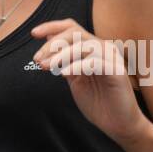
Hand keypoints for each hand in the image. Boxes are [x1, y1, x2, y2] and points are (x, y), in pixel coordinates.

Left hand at [30, 19, 147, 146]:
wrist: (118, 125)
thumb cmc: (98, 103)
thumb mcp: (74, 80)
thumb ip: (63, 61)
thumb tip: (48, 40)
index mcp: (92, 49)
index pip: (72, 28)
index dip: (52, 26)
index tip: (33, 33)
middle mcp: (103, 49)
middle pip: (75, 33)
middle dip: (53, 44)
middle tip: (37, 59)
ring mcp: (111, 59)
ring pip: (84, 45)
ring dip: (61, 54)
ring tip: (46, 66)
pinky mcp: (117, 72)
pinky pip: (95, 61)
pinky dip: (76, 65)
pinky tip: (62, 73)